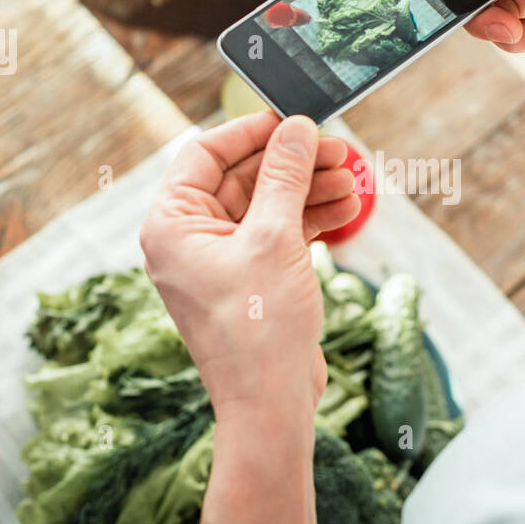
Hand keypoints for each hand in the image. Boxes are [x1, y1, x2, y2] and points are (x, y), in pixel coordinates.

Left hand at [139, 112, 358, 422]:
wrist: (270, 404)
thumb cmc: (258, 330)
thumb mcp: (274, 239)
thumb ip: (285, 177)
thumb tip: (295, 129)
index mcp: (172, 225)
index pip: (206, 154)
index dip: (252, 132)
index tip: (293, 119)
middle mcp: (189, 239)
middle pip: (243, 178)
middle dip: (293, 163)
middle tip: (337, 150)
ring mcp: (221, 260)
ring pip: (267, 205)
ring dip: (309, 190)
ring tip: (352, 182)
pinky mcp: (251, 279)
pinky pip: (278, 233)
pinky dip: (310, 219)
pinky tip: (346, 208)